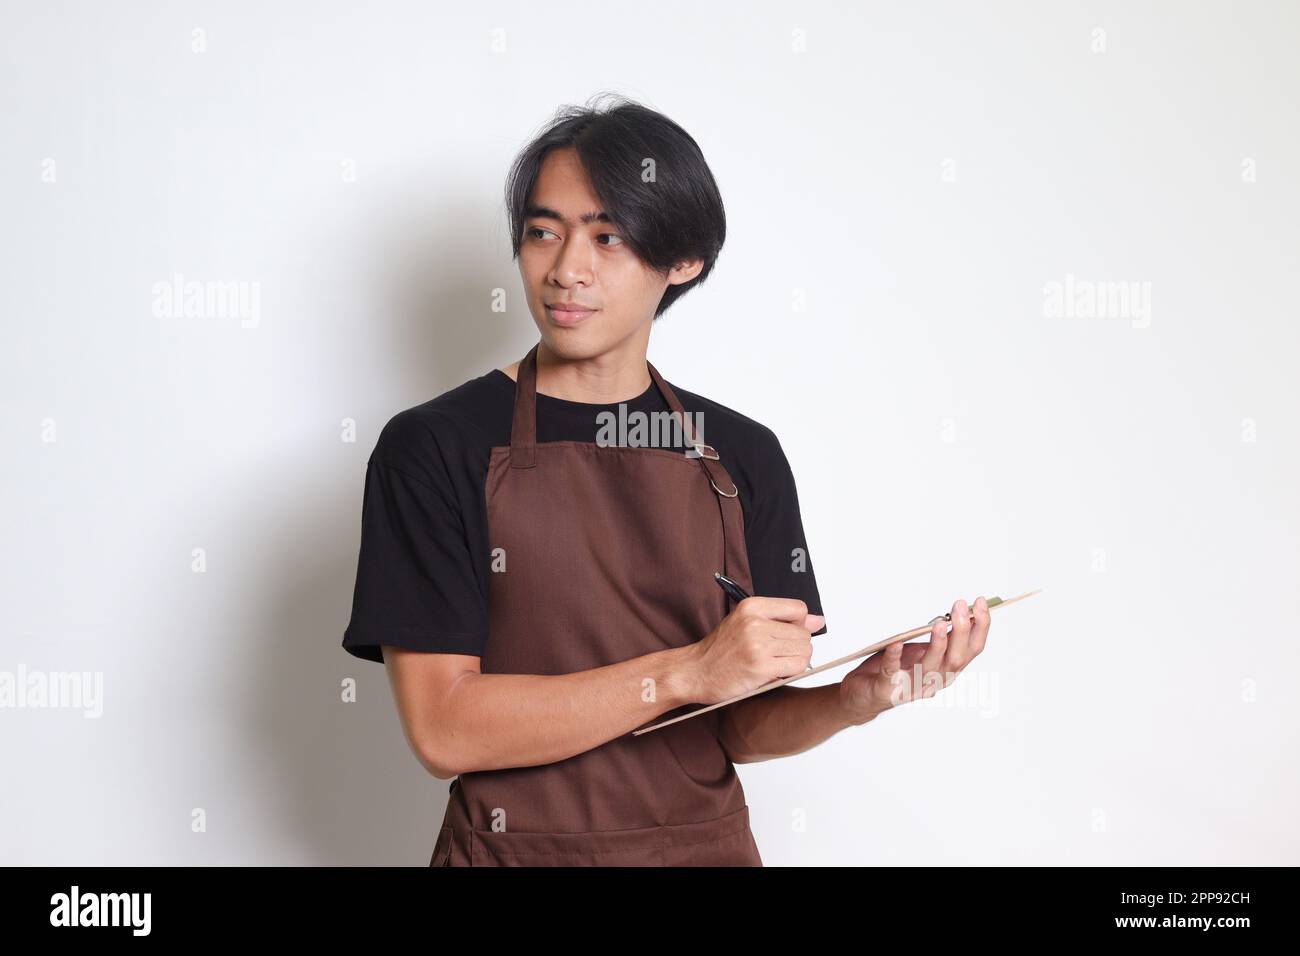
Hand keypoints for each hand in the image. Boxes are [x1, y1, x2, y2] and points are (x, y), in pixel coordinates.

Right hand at [686, 597, 824, 703]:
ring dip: (795, 661)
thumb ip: (782, 619)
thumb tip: (818, 620)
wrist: (695, 671)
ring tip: (775, 664)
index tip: (788, 634)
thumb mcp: (746, 622)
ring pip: (804, 651)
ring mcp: (758, 645)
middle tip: (778, 654)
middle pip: (804, 633)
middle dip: (797, 647)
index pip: (799, 609)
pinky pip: (796, 668)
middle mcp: (755, 622)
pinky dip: (790, 673)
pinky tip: (773, 673)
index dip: (800, 624)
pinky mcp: (761, 667)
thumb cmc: (720, 649)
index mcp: (752, 606)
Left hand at [838, 596, 990, 722]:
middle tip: (961, 606)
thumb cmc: (895, 669)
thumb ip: (939, 639)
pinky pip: (892, 671)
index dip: (980, 627)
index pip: (972, 650)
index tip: (982, 603)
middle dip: (962, 632)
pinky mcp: (888, 689)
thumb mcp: (921, 651)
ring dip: (938, 645)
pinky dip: (894, 657)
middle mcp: (934, 681)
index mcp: (946, 670)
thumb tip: (956, 613)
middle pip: (956, 659)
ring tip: (940, 625)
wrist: (864, 696)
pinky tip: (896, 643)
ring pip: (931, 668)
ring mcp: (912, 687)